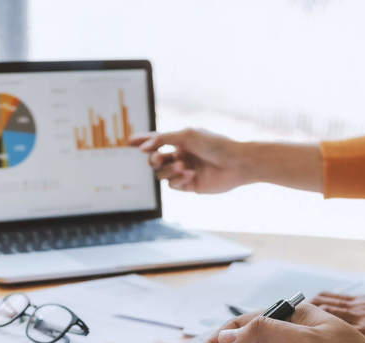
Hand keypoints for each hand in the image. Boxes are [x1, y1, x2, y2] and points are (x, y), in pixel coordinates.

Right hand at [129, 129, 249, 192]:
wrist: (236, 163)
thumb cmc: (214, 144)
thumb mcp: (186, 136)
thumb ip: (163, 139)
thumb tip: (143, 148)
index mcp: (180, 140)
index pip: (156, 141)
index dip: (142, 142)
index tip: (128, 142)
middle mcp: (180, 155)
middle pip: (154, 160)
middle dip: (154, 159)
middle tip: (158, 157)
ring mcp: (184, 171)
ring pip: (162, 174)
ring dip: (170, 170)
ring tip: (184, 166)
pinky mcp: (189, 185)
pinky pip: (172, 185)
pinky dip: (178, 180)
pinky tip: (191, 175)